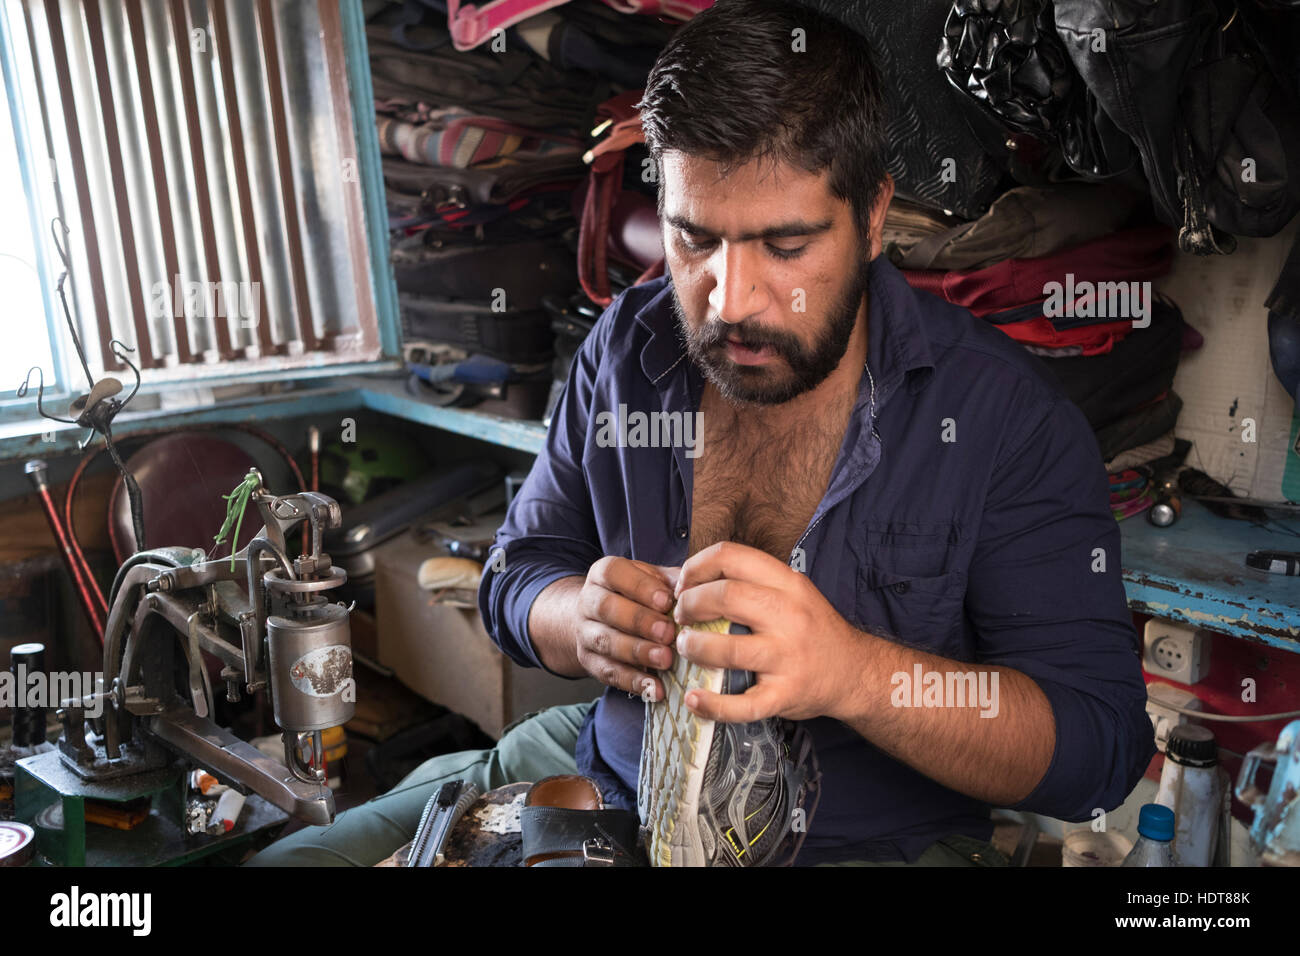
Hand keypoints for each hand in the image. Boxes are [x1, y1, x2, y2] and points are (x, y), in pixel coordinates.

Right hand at [574, 556, 680, 700]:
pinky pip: (608, 672)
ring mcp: (585, 632)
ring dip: (637, 652)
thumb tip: (696, 587)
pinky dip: (633, 682)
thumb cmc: (636, 595)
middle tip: (668, 633)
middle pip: (606, 608)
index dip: (639, 587)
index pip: (613, 573)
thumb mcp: (652, 579)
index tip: (666, 601)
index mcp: (603, 573)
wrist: (599, 618)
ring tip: (665, 660)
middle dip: (639, 621)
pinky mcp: (589, 661)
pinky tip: (655, 688)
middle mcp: (588, 600)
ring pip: (606, 642)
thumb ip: (671, 580)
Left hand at [672, 541, 862, 721]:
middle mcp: (789, 616)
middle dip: (690, 605)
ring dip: (694, 647)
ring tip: (685, 647)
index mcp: (788, 583)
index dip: (696, 568)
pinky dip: (712, 704)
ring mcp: (788, 657)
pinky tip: (694, 699)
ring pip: (729, 649)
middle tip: (680, 617)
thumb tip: (687, 579)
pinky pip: (743, 704)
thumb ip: (750, 583)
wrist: (854, 672)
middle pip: (726, 596)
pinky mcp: (785, 694)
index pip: (731, 556)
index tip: (683, 584)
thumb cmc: (811, 630)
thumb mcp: (791, 593)